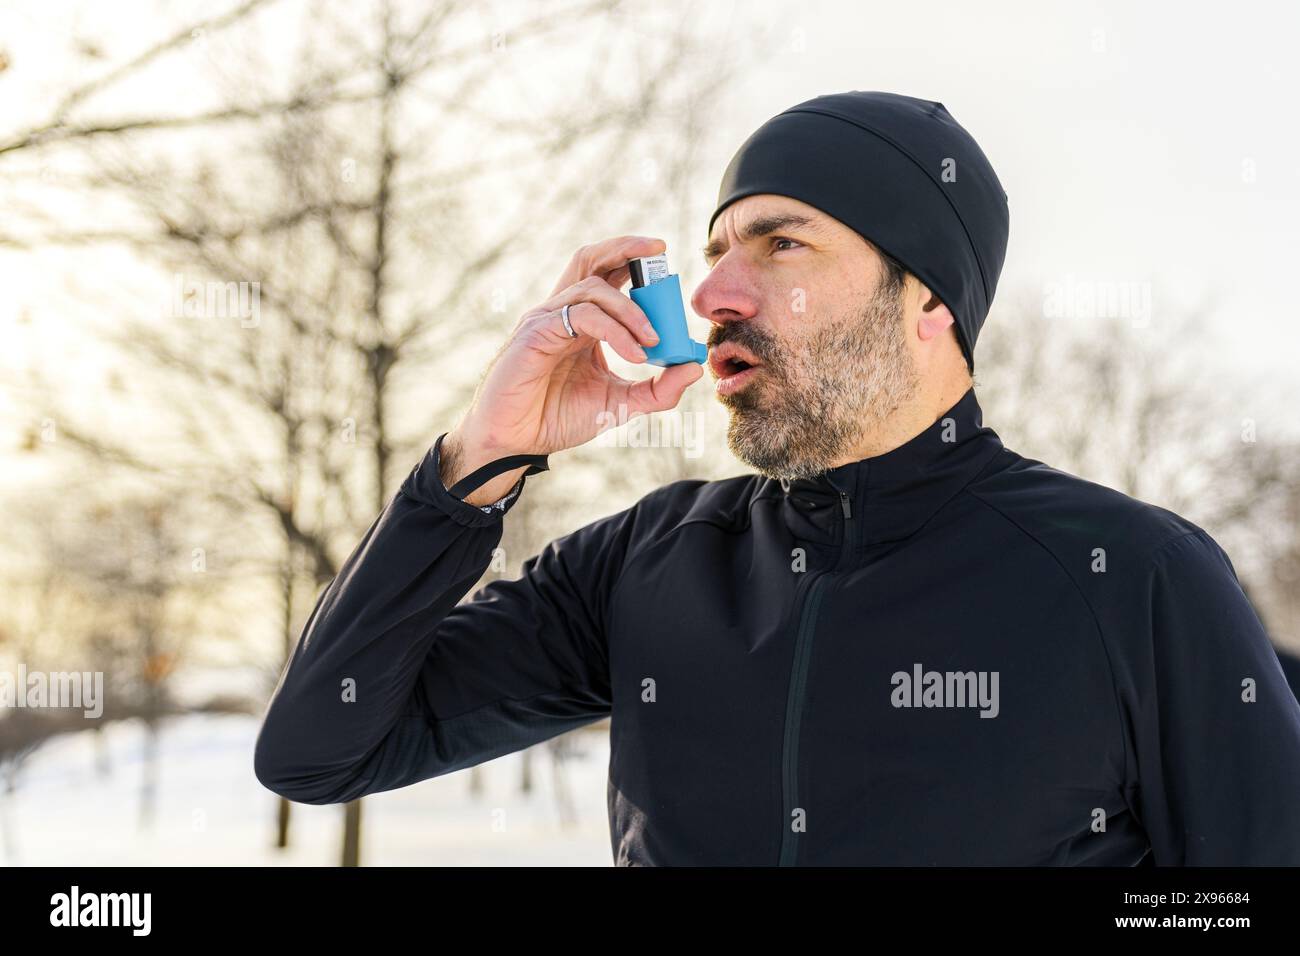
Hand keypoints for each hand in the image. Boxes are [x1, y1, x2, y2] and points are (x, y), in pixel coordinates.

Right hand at [442, 236, 703, 504]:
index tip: (670, 272)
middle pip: (592, 259)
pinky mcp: (536, 332)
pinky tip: (636, 353)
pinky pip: (582, 316)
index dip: (637, 266)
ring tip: (654, 339)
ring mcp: (547, 319)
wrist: (515, 442)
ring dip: (631, 309)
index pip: (609, 278)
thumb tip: (694, 366)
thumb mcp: (620, 404)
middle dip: (626, 248)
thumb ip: (657, 389)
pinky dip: (615, 330)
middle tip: (660, 250)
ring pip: (592, 287)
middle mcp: (563, 312)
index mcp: (582, 322)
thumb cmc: (558, 418)